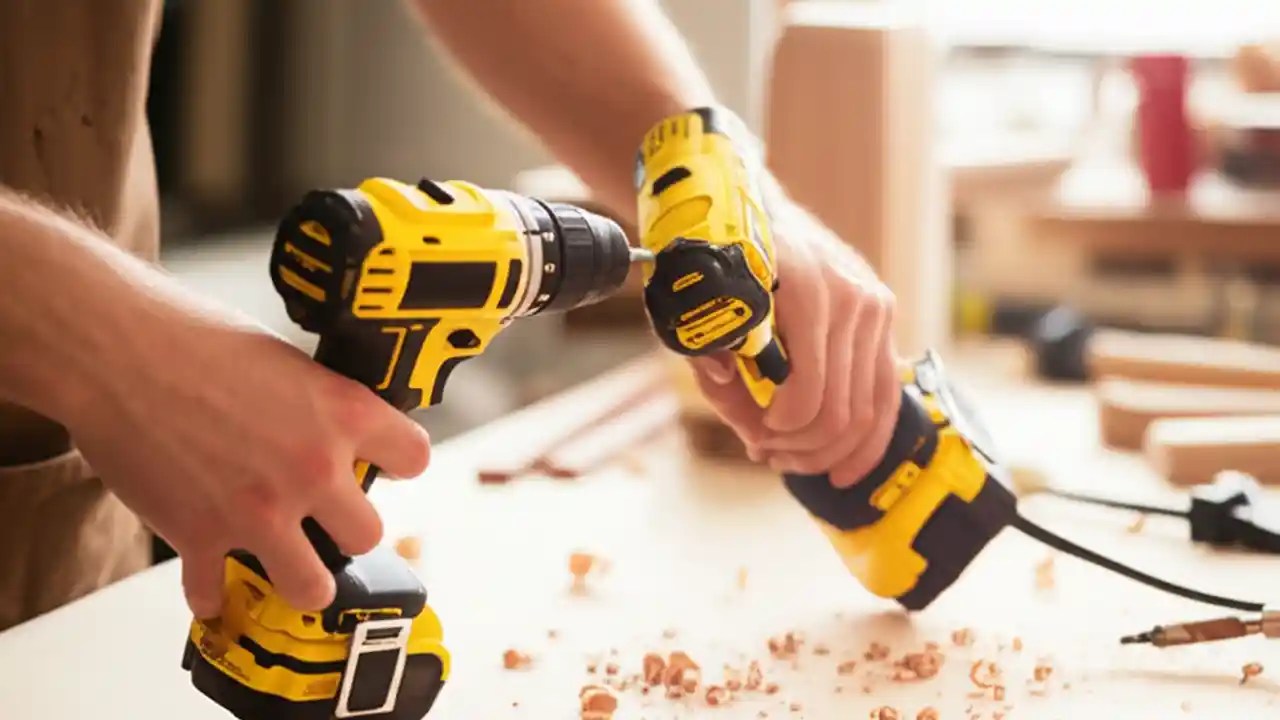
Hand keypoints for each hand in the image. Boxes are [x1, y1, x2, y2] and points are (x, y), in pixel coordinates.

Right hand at [64, 307, 430, 618]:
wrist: (116, 351)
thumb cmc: (193, 339)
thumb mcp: (286, 362)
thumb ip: (317, 407)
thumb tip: (331, 433)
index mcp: (343, 414)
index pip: (414, 457)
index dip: (397, 462)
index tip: (382, 466)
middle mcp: (312, 468)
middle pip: (368, 533)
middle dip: (346, 528)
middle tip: (324, 519)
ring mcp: (260, 510)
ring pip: (313, 588)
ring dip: (299, 579)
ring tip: (288, 566)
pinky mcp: (202, 536)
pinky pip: (216, 592)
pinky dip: (211, 592)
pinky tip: (210, 581)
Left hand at [688, 198, 901, 487]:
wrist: (754, 205)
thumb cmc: (721, 260)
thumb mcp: (700, 305)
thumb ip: (712, 358)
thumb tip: (745, 415)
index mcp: (806, 293)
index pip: (809, 394)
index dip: (781, 430)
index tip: (755, 437)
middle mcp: (851, 297)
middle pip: (841, 410)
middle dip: (803, 448)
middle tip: (768, 455)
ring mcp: (874, 305)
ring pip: (869, 408)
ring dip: (830, 450)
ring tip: (793, 460)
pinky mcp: (883, 312)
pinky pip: (885, 391)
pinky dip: (867, 438)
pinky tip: (845, 468)